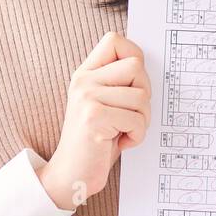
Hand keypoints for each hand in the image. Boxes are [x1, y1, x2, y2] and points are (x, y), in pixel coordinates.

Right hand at [36, 31, 151, 209]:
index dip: (133, 56)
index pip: (114, 40)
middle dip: (144, 93)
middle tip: (131, 114)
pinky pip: (136, 120)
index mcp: (86, 73)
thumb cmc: (95, 141)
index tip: (133, 83)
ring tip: (125, 131)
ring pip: (141, 96)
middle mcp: (84, 81)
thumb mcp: (103, 104)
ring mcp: (87, 97)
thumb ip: (117, 81)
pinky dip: (136, 136)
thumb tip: (143, 64)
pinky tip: (121, 142)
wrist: (71, 175)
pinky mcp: (94, 118)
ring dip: (142, 120)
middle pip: (136, 66)